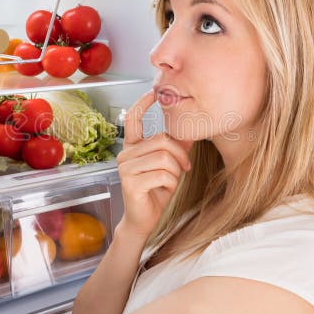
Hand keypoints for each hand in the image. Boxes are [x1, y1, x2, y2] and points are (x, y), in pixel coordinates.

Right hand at [116, 90, 192, 240]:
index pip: (133, 119)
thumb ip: (175, 147)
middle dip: (180, 155)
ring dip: (176, 171)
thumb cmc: (155, 192)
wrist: (143, 220)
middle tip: (185, 167)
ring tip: (171, 181)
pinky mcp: (130, 182)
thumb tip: (189, 129)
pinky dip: (171, 183)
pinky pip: (162, 174)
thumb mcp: (169, 166)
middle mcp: (125, 154)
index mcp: (132, 147)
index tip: (153, 92)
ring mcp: (125, 168)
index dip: (143, 104)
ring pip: (164, 157)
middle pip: (162, 140)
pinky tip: (164, 189)